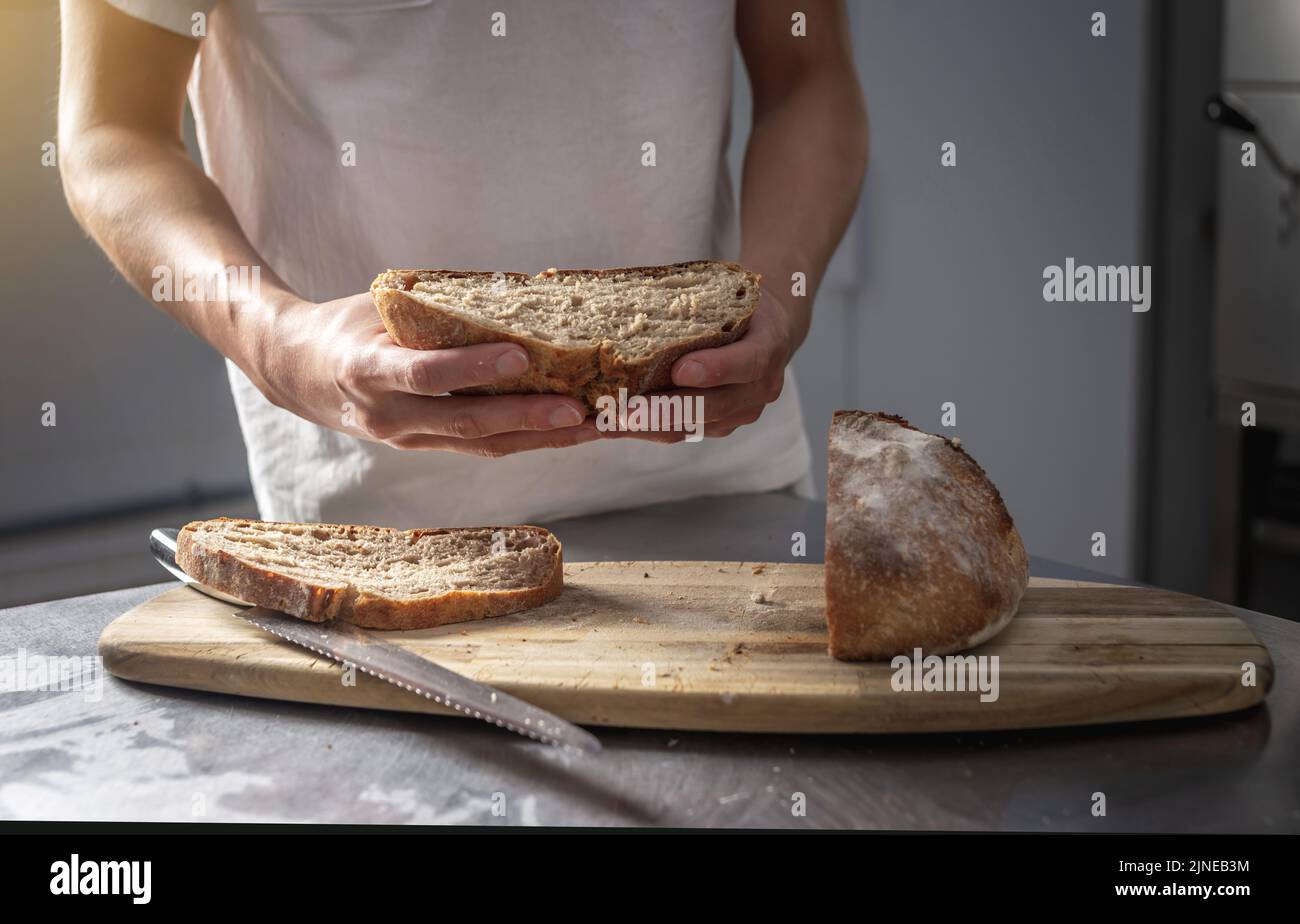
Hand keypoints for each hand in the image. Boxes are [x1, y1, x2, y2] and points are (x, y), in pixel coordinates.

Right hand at [251, 292, 598, 456]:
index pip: (427, 373)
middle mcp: (388, 415)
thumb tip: (511, 293)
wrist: (297, 373)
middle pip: (466, 423)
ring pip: (481, 445)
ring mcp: (407, 440)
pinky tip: (564, 431)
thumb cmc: (345, 326)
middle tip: (580, 409)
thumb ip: (434, 310)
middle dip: (528, 418)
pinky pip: (480, 448)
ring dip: (540, 438)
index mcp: (367, 369)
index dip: (474, 367)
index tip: (521, 354)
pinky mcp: (424, 448)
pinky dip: (525, 439)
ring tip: (591, 426)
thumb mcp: (380, 305)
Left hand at [601, 290, 795, 442]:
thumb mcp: (730, 295)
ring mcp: (740, 413)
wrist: (768, 332)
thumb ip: (700, 305)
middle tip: (627, 411)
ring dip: (646, 426)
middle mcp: (760, 388)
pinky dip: (644, 429)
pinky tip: (611, 425)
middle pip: (713, 406)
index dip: (715, 369)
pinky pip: (680, 432)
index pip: (746, 363)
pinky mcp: (718, 427)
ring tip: (607, 423)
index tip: (680, 370)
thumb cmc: (739, 307)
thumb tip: (635, 301)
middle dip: (666, 410)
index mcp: (768, 347)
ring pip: (691, 426)